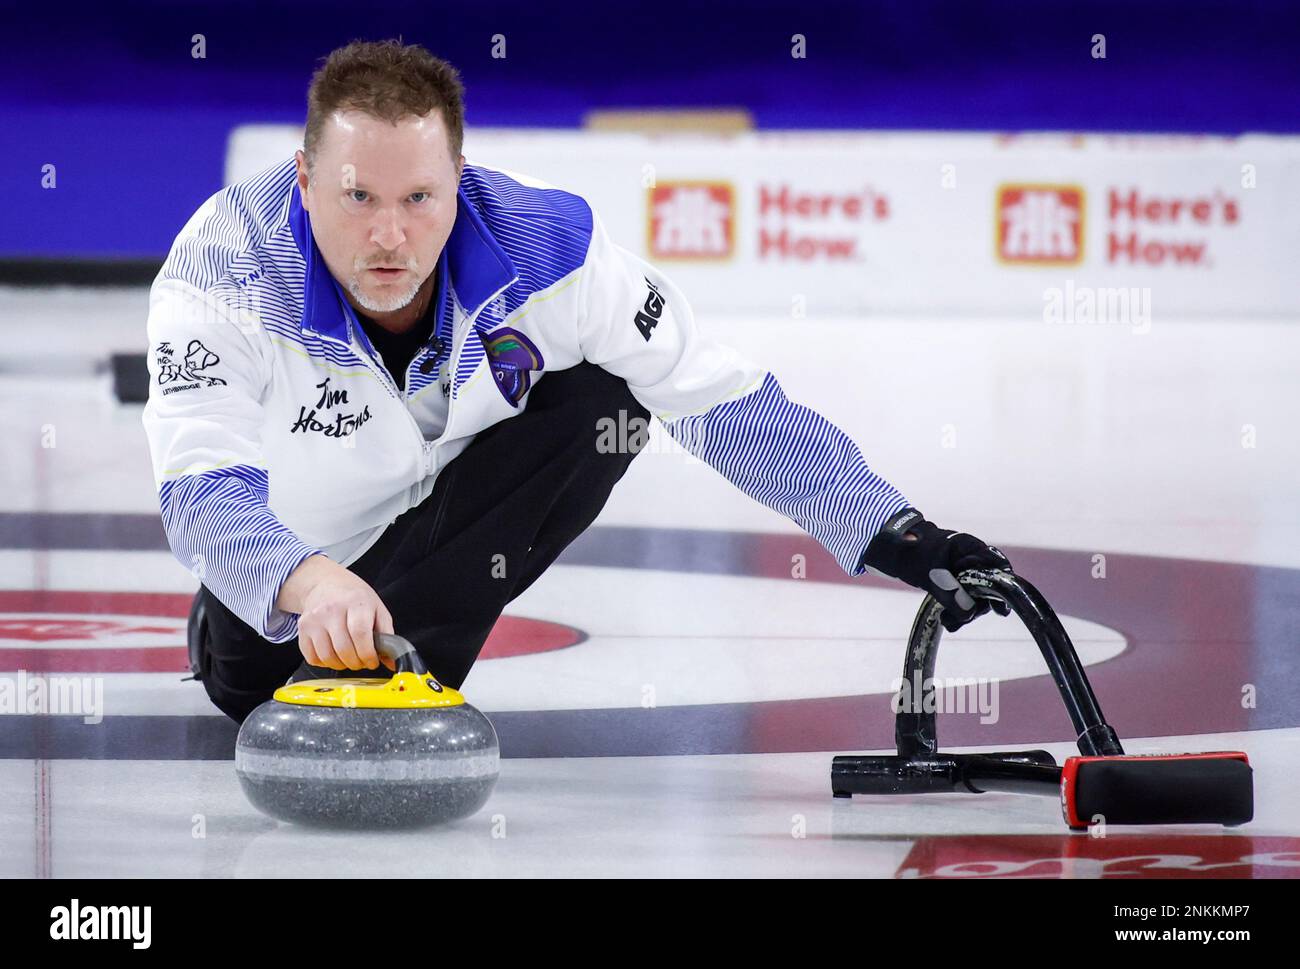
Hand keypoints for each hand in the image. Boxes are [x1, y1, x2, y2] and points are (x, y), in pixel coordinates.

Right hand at [277, 555, 396, 670]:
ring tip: (349, 658)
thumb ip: (386, 634)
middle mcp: (332, 609)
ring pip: (327, 656)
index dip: (367, 654)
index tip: (372, 661)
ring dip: (341, 665)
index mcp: (356, 602)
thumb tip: (392, 661)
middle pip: (344, 649)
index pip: (360, 634)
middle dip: (356, 663)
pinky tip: (333, 654)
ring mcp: (314, 619)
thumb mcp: (377, 608)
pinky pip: (312, 657)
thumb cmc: (354, 597)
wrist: (326, 583)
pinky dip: (324, 663)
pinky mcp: (303, 628)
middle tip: (362, 661)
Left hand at [860, 507, 1011, 632]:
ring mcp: (965, 568)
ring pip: (976, 593)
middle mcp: (972, 557)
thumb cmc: (913, 554)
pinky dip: (957, 608)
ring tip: (948, 622)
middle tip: (962, 621)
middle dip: (976, 606)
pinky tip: (948, 620)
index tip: (1000, 609)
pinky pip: (964, 595)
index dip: (1003, 587)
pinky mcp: (956, 578)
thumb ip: (952, 594)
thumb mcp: (932, 575)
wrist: (893, 549)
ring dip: (965, 611)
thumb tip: (969, 614)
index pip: (997, 565)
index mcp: (970, 547)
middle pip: (988, 585)